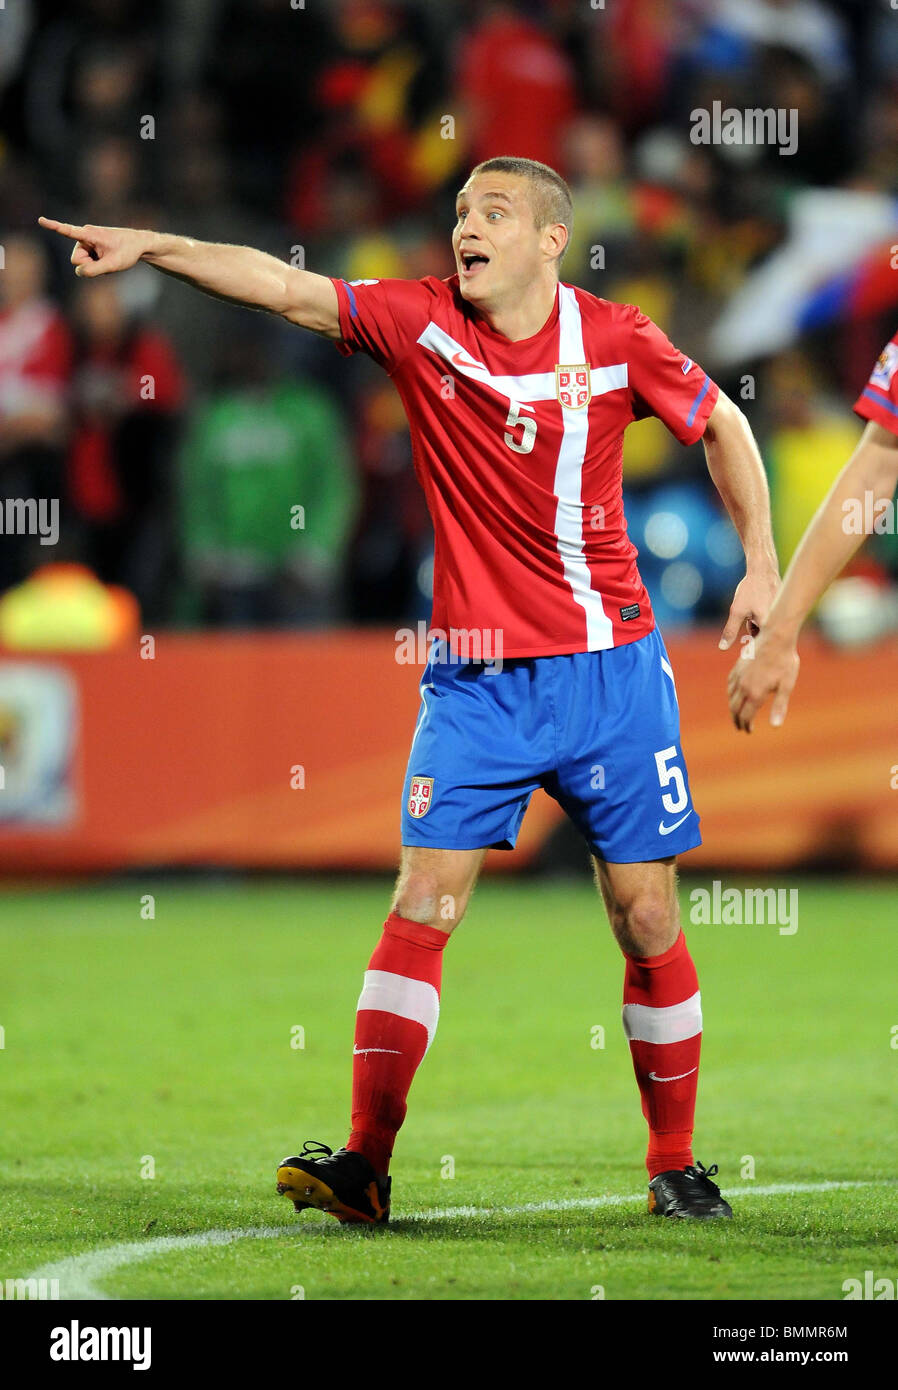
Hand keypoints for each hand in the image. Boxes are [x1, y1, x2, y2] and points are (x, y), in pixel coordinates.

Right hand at [37, 218, 151, 277]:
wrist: (138, 245)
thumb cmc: (127, 252)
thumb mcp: (112, 265)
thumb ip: (94, 270)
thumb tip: (78, 272)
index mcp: (89, 234)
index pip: (68, 230)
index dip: (53, 226)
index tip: (40, 220)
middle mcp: (85, 236)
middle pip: (76, 260)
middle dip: (88, 265)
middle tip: (105, 262)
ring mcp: (87, 242)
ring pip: (81, 262)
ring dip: (94, 265)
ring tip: (108, 259)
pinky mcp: (90, 247)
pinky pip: (87, 261)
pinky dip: (96, 264)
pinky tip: (107, 259)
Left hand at [718, 569, 779, 651]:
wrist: (763, 570)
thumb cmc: (750, 589)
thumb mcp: (737, 611)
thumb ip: (730, 630)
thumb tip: (722, 648)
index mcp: (769, 624)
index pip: (760, 646)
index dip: (751, 649)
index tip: (745, 651)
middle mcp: (779, 622)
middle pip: (762, 637)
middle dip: (752, 633)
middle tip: (748, 621)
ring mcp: (780, 616)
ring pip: (764, 629)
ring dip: (756, 626)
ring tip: (751, 611)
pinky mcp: (780, 611)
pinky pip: (768, 621)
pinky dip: (761, 619)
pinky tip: (757, 606)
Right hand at [727, 627, 799, 731]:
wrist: (776, 637)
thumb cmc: (785, 662)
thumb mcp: (786, 686)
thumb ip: (779, 706)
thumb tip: (775, 726)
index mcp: (755, 693)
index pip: (746, 716)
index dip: (746, 725)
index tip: (748, 731)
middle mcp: (744, 686)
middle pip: (735, 708)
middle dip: (737, 719)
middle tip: (740, 727)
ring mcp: (739, 676)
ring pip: (731, 696)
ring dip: (732, 707)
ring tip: (737, 713)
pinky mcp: (738, 666)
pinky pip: (730, 684)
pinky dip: (730, 693)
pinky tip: (734, 694)